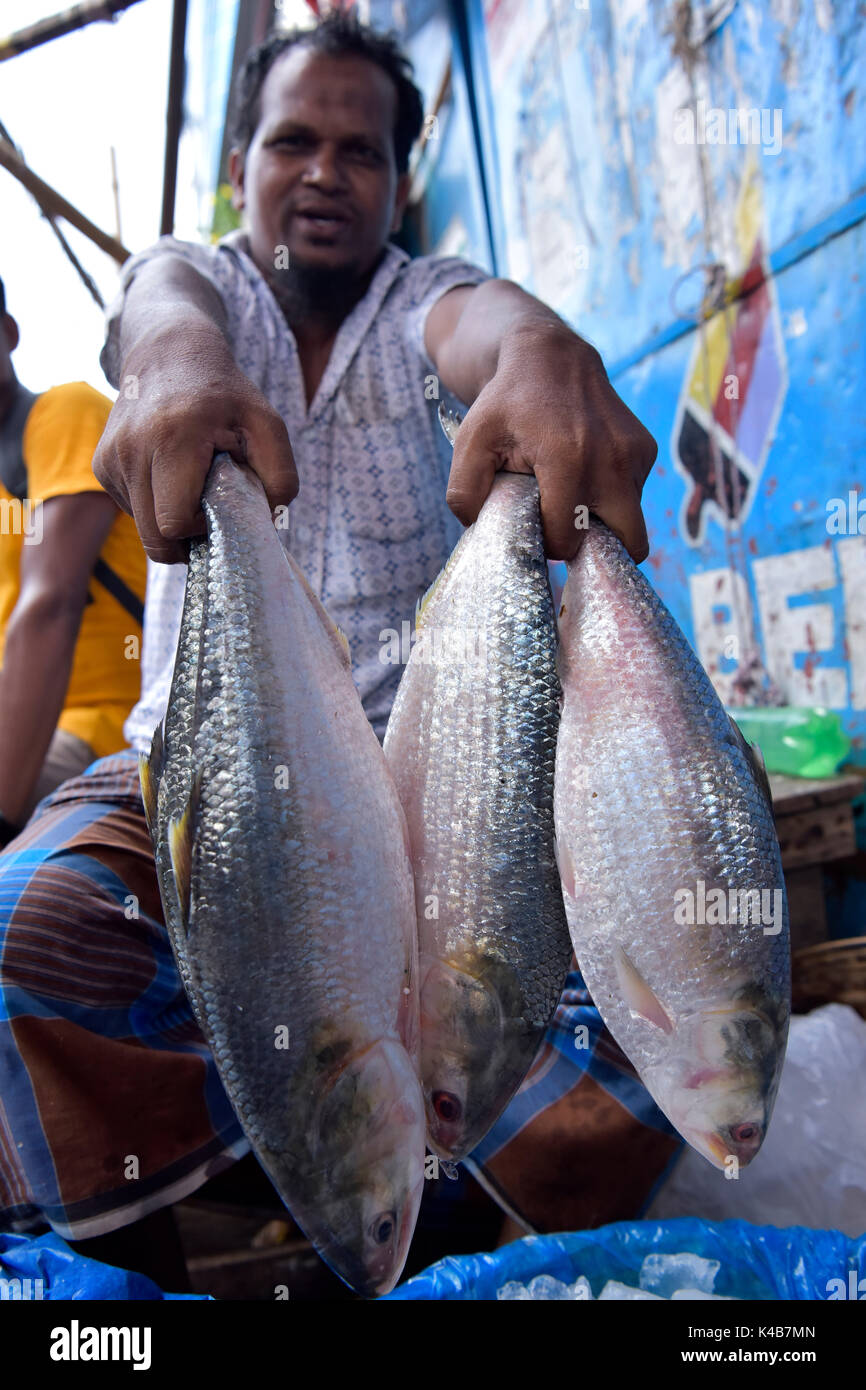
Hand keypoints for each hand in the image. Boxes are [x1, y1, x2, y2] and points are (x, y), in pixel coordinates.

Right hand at [93, 324, 297, 562]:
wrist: (168, 352)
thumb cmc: (224, 393)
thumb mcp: (268, 425)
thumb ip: (281, 477)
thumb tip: (267, 523)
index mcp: (172, 439)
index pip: (174, 524)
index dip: (201, 530)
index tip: (219, 508)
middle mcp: (131, 450)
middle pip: (154, 538)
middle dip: (185, 539)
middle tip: (209, 513)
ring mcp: (110, 458)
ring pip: (142, 527)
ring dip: (170, 519)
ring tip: (190, 482)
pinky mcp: (101, 465)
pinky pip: (132, 509)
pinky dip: (155, 504)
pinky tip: (170, 474)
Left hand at [444, 321, 656, 561]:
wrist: (549, 356)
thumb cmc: (504, 403)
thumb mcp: (470, 442)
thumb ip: (463, 493)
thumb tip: (481, 530)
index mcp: (569, 460)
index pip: (568, 539)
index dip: (548, 541)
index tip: (534, 522)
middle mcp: (612, 459)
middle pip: (626, 543)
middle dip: (594, 548)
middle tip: (566, 528)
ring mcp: (634, 454)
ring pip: (630, 521)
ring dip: (602, 520)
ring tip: (571, 493)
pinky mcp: (645, 449)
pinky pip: (635, 495)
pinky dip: (611, 497)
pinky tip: (585, 472)